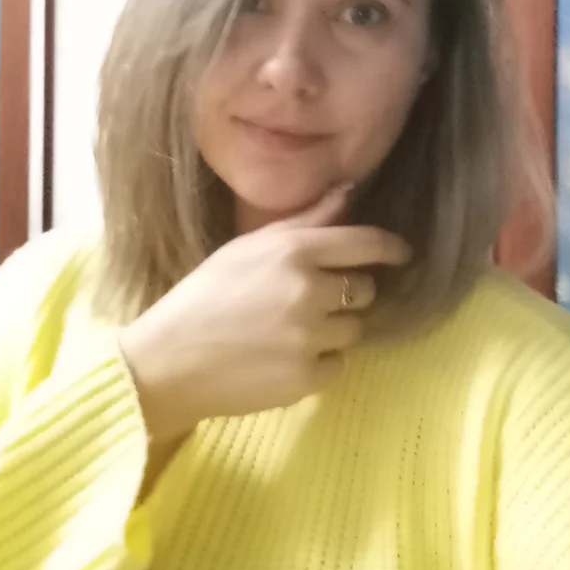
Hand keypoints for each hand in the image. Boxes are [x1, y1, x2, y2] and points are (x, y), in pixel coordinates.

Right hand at [118, 186, 410, 441]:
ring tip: (295, 330)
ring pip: (354, 329)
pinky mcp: (307, 379)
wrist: (168, 362)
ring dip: (335, 328)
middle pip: (364, 289)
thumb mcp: (247, 246)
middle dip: (349, 291)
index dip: (390, 248)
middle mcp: (308, 292)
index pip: (364, 244)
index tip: (402, 253)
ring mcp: (310, 338)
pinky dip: (321, 361)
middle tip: (316, 298)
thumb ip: (304, 222)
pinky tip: (287, 357)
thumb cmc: (204, 295)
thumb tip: (349, 190)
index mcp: (293, 252)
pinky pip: (338, 364)